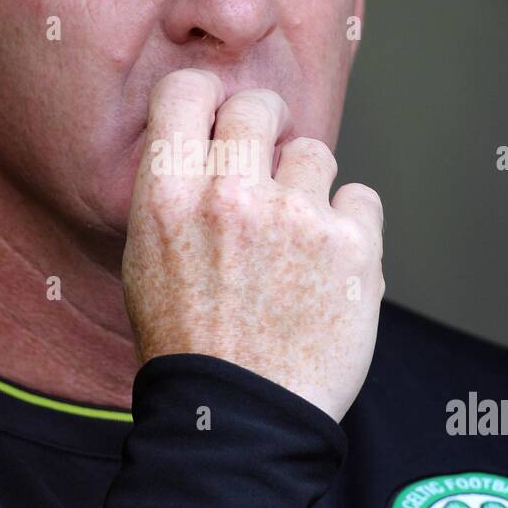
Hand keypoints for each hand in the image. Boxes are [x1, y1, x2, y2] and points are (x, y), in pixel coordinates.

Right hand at [122, 69, 384, 422]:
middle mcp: (229, 194)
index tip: (220, 116)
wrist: (242, 417)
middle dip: (267, 127)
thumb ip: (176, 196)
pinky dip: (351, 228)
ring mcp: (295, 217)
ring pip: (315, 153)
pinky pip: (361, 198)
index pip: (186, 90)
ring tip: (296, 242)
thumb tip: (209, 146)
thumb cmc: (191, 346)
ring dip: (309, 187)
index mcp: (167, 196)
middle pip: (259, 106)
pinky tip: (329, 268)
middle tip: (269, 163)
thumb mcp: (146, 262)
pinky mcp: (351, 246)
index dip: (208, 96)